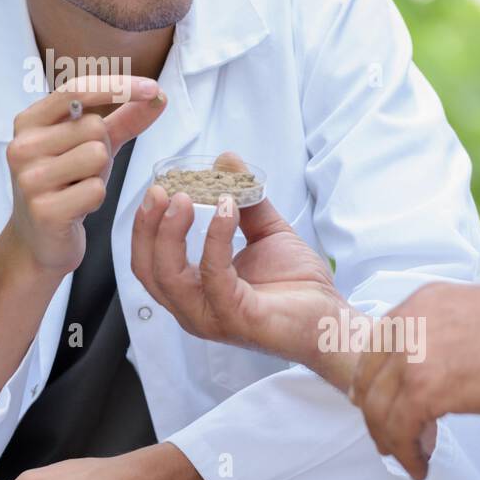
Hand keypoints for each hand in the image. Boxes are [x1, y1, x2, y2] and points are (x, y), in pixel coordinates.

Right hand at [4, 74, 166, 279]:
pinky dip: (95, 199)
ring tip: (79, 187)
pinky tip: (77, 207)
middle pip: (93, 127)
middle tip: (84, 171)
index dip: (116, 86)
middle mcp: (22, 146)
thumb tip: (158, 95)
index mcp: (29, 122)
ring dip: (100, 174)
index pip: (76, 90)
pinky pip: (96, 190)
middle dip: (103, 148)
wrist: (37, 240)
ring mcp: (30, 179)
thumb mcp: (91, 145)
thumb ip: (123, 119)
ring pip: (97, 155)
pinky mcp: (43, 210)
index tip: (151, 87)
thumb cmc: (65, 184)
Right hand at [131, 152, 352, 380]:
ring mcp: (212, 317)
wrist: (332, 318)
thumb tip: (226, 160)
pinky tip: (228, 210)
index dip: (147, 223)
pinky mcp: (236, 319)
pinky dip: (216, 238)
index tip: (160, 187)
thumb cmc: (298, 287)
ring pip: (168, 276)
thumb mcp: (266, 232)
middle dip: (147, 226)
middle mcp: (193, 308)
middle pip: (147, 269)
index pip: (149, 259)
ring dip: (170, 233)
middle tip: (161, 190)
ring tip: (185, 198)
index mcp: (193, 290)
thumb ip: (245, 199)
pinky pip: (214, 275)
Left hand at [349, 281, 479, 479]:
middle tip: (384, 432)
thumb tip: (438, 363)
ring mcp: (411, 355)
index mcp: (421, 302)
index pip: (379, 344)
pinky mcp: (423, 388)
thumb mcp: (471, 314)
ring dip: (389, 437)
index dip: (372, 377)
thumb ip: (442, 332)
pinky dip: (406, 452)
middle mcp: (409, 323)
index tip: (370, 396)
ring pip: (379, 406)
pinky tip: (419, 463)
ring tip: (403, 455)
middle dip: (374, 410)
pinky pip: (400, 428)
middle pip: (371, 375)